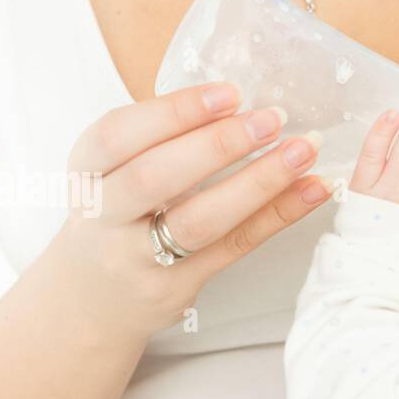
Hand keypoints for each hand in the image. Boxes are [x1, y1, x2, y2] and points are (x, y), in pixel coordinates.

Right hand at [56, 82, 330, 339]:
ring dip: (257, 182)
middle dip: (216, 144)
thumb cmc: (114, 222)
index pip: (118, 136)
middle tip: (270, 119)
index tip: (228, 93)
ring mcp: (140, 258)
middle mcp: (105, 217)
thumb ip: (157, 143)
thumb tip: (238, 104)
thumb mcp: (110, 176)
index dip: (173, 112)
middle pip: (155, 177)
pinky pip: (235, 246)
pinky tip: (312, 190)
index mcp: (86, 174)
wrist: (90, 305)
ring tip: (301, 151)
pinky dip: (278, 215)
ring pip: (199, 220)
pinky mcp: (178, 286)